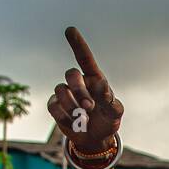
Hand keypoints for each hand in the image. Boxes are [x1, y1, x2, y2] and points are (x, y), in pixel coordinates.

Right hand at [47, 28, 123, 152]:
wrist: (95, 138)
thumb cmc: (108, 120)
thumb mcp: (115, 112)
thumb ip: (111, 101)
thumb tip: (103, 87)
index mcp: (94, 79)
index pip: (85, 58)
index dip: (77, 44)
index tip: (70, 30)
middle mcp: (78, 83)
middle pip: (71, 75)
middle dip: (79, 91)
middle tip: (89, 107)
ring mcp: (65, 93)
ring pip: (60, 90)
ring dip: (72, 106)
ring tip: (83, 119)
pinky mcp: (55, 106)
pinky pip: (53, 106)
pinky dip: (64, 117)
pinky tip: (74, 124)